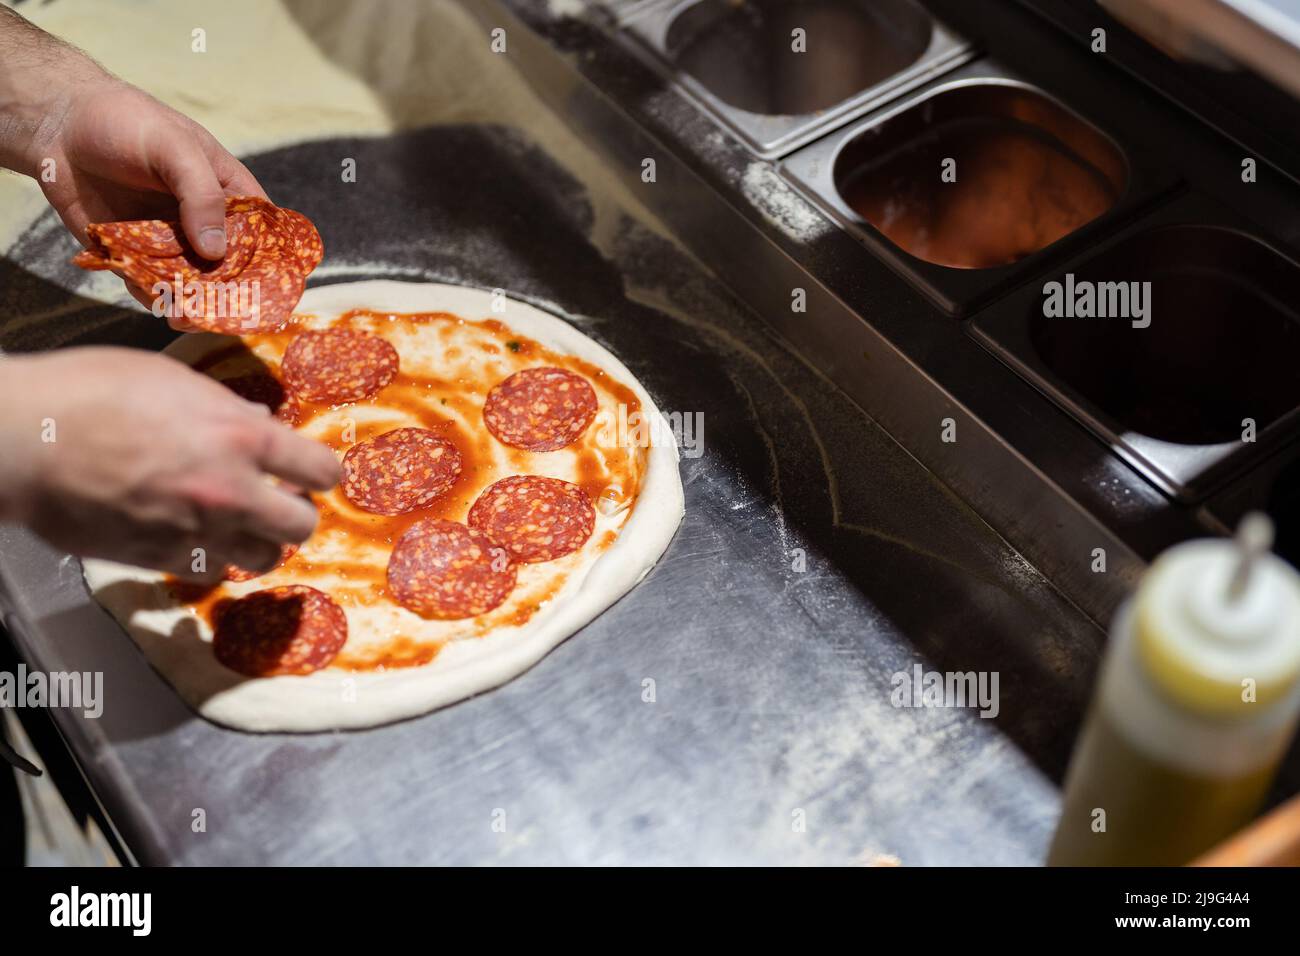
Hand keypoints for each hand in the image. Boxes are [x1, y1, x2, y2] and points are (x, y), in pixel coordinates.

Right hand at [0, 349, 341, 580]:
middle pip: (302, 526)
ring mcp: (195, 531)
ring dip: (258, 541)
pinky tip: (194, 535)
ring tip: (240, 522)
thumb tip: (261, 423)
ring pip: (262, 559)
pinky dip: (209, 557)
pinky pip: (208, 571)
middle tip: (278, 500)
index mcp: (241, 437)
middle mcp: (230, 491)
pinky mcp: (158, 559)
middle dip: (296, 513)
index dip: (321, 472)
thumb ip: (225, 407)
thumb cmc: (89, 392)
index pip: (320, 469)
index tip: (312, 471)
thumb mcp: (171, 379)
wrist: (23, 440)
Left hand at [40, 80, 266, 327]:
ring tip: (180, 314)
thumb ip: (200, 194)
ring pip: (193, 284)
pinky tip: (149, 296)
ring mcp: (171, 242)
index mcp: (227, 193)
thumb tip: (216, 252)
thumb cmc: (126, 122)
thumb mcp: (174, 146)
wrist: (58, 125)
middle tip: (217, 311)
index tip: (266, 288)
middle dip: (228, 294)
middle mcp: (205, 223)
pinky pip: (151, 286)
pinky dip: (152, 296)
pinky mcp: (136, 255)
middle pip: (230, 269)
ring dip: (191, 303)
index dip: (269, 261)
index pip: (262, 234)